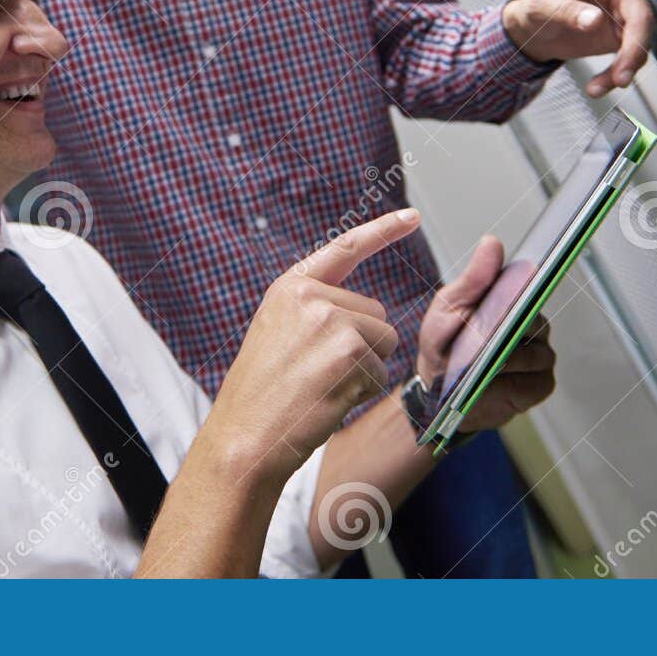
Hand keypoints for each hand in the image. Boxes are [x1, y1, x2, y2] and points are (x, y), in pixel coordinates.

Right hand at [200, 210, 418, 488]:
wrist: (243, 438)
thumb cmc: (261, 396)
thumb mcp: (278, 334)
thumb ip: (315, 312)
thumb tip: (369, 316)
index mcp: (290, 287)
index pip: (346, 249)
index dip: (383, 231)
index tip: (413, 217)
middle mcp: (312, 296)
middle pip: (376, 315)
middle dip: (361, 348)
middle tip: (316, 375)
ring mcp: (331, 321)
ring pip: (384, 343)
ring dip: (363, 371)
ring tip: (319, 387)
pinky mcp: (350, 352)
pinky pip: (380, 373)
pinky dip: (361, 393)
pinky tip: (325, 401)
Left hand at [415, 235, 556, 434]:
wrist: (439, 390)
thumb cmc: (445, 343)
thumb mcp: (450, 306)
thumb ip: (473, 278)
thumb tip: (492, 242)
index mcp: (513, 299)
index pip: (531, 285)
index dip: (529, 283)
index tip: (522, 282)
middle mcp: (533, 324)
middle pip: (532, 321)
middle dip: (505, 330)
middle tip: (481, 337)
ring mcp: (540, 354)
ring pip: (533, 354)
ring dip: (502, 361)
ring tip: (476, 365)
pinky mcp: (540, 384)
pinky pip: (531, 383)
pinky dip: (506, 386)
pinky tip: (487, 385)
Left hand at [501, 0, 656, 97]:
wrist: (532, 33)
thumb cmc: (537, 7)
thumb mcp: (541, 7)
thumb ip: (566, 12)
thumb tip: (595, 20)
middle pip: (642, 16)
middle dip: (635, 47)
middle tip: (622, 75)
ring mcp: (623, 15)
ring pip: (640, 42)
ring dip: (626, 67)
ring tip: (602, 86)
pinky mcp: (621, 37)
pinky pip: (630, 57)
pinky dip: (616, 75)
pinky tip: (598, 86)